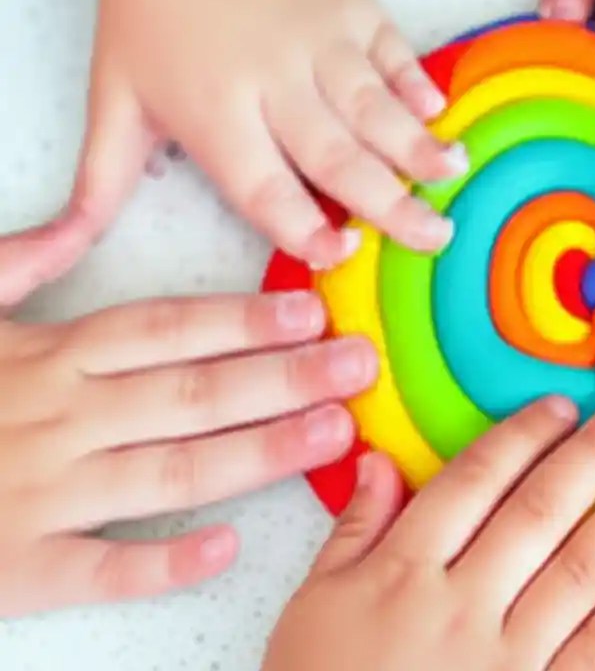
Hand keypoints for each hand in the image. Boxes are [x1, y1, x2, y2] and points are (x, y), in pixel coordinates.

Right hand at [0, 290, 375, 616]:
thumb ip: (10, 266)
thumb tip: (71, 224)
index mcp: (42, 358)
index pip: (162, 330)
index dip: (241, 320)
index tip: (312, 310)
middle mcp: (56, 420)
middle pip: (190, 393)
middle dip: (284, 378)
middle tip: (361, 367)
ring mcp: (40, 495)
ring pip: (171, 470)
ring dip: (260, 452)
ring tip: (334, 434)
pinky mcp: (19, 567)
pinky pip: (103, 568)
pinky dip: (163, 561)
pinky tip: (227, 547)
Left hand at [28, 0, 462, 285]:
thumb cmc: (150, 13)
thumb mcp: (114, 99)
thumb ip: (102, 182)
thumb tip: (68, 246)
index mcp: (213, 113)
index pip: (266, 187)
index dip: (304, 227)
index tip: (339, 254)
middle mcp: (271, 81)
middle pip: (337, 156)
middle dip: (392, 204)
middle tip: (434, 235)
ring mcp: (318, 39)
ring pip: (376, 105)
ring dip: (420, 145)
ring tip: (454, 174)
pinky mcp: (350, 4)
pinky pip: (393, 51)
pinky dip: (418, 82)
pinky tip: (439, 112)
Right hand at [263, 398, 594, 670]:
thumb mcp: (314, 607)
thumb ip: (352, 530)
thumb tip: (379, 461)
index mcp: (402, 572)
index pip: (474, 482)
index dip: (523, 436)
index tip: (562, 407)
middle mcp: (460, 607)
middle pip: (538, 513)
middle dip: (592, 457)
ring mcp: (504, 660)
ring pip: (577, 571)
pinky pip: (594, 649)